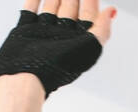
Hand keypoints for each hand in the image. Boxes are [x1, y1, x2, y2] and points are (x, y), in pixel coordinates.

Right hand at [0, 0, 116, 98]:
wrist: (26, 78)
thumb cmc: (57, 68)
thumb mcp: (89, 49)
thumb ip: (102, 30)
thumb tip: (111, 11)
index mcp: (76, 42)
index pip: (88, 16)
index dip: (91, 2)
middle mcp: (61, 37)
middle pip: (70, 9)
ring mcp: (43, 33)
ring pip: (51, 7)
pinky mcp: (25, 32)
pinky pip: (31, 10)